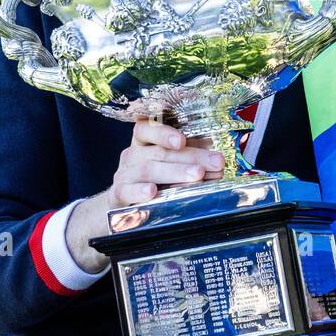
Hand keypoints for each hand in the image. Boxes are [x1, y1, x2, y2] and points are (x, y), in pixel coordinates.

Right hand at [108, 117, 226, 208]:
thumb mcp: (170, 165)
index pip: (147, 128)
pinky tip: (152, 192)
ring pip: (149, 169)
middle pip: (160, 152)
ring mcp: (124, 174)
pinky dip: (140, 191)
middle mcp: (132, 155)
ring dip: (175, 172)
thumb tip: (216, 157)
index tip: (183, 140)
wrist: (126, 207)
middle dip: (191, 157)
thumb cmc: (155, 181)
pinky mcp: (118, 194)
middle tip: (215, 162)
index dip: (164, 133)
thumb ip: (189, 157)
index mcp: (144, 142)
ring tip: (198, 175)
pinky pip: (127, 190)